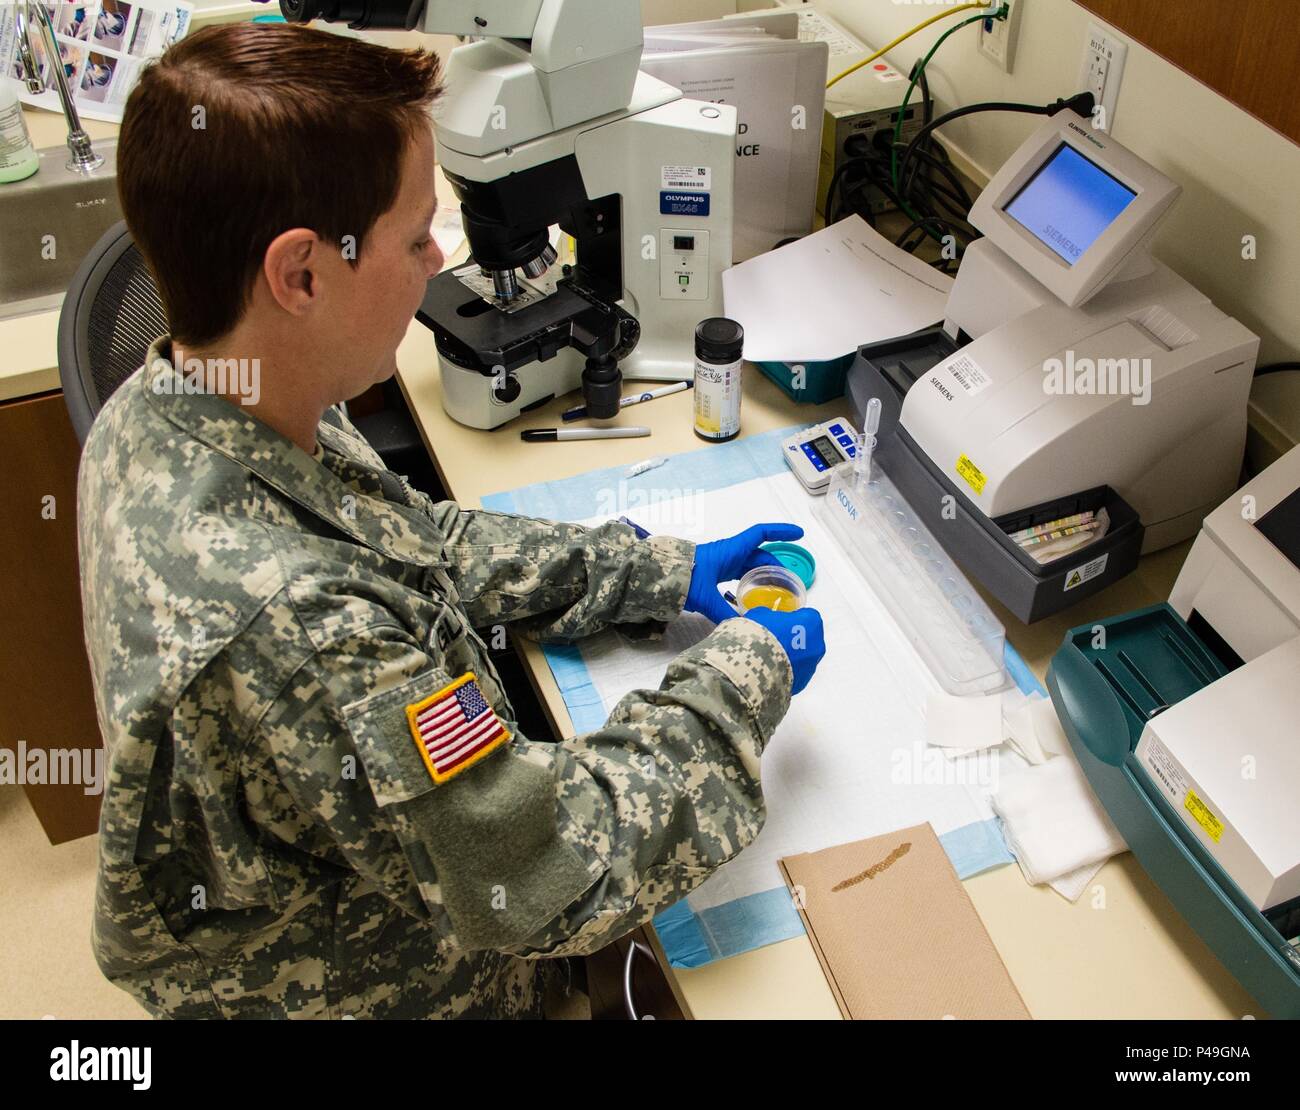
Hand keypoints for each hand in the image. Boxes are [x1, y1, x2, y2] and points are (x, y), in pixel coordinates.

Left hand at [685, 523, 803, 624]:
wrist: (657, 575)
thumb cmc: (681, 577)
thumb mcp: (704, 596)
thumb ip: (723, 612)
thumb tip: (741, 627)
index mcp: (731, 550)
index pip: (760, 534)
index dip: (781, 531)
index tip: (799, 534)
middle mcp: (730, 553)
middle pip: (760, 555)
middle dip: (776, 567)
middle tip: (789, 585)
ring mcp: (723, 562)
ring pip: (750, 565)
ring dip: (764, 575)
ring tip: (776, 592)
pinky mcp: (716, 571)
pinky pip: (739, 573)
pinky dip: (750, 581)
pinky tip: (754, 596)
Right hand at [741, 606, 824, 694]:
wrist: (753, 665)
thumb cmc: (760, 635)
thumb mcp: (760, 614)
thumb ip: (769, 616)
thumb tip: (766, 618)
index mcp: (811, 621)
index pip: (806, 615)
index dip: (792, 619)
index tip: (780, 622)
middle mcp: (817, 643)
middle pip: (808, 638)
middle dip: (794, 638)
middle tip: (774, 639)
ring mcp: (811, 665)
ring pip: (803, 657)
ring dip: (790, 656)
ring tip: (768, 657)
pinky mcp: (802, 682)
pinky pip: (795, 673)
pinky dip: (786, 671)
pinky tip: (769, 669)